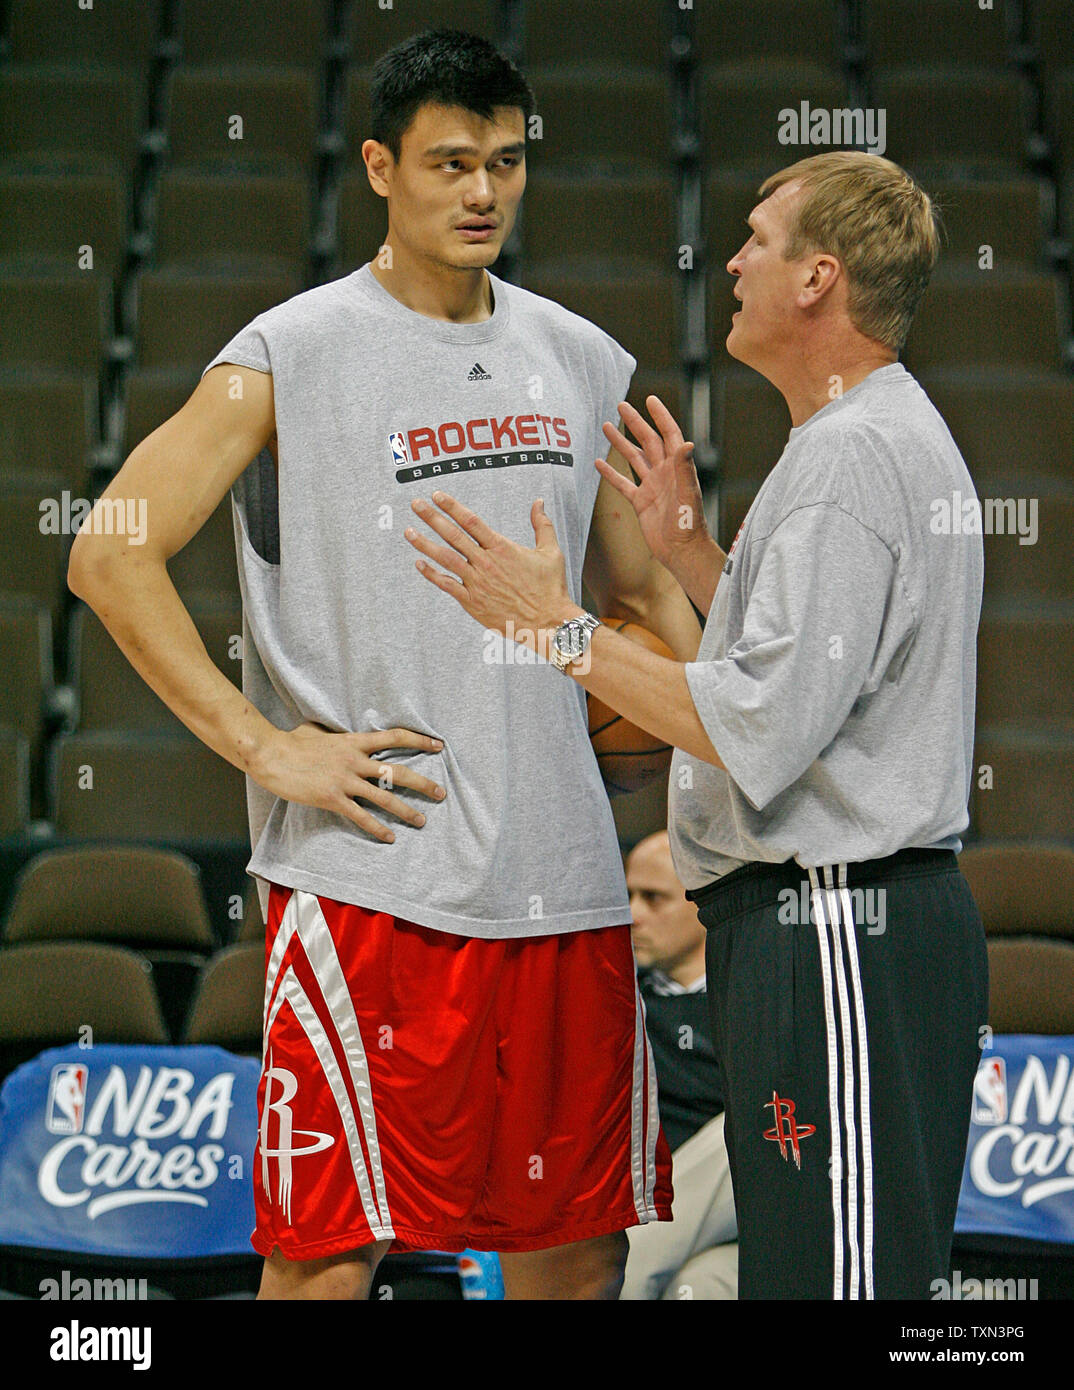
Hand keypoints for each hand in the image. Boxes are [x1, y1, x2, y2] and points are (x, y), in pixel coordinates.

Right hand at [251, 721, 446, 842]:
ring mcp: (344, 780)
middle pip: (397, 772)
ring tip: (422, 820)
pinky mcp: (332, 798)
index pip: (395, 737)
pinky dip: (377, 828)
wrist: (271, 755)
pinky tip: (390, 837)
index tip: (438, 745)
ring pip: (384, 798)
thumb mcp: (318, 730)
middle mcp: (354, 760)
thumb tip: (337, 733)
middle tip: (440, 793)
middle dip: (423, 783)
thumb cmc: (291, 741)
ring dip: (406, 810)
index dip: (419, 740)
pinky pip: (361, 816)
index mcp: (354, 741)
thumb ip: (335, 735)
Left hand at [405, 491, 572, 646]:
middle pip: (453, 535)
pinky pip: (447, 585)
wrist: (547, 622)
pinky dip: (431, 574)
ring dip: (425, 544)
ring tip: (408, 531)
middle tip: (416, 504)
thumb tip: (538, 502)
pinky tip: (419, 563)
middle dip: (432, 517)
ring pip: (445, 558)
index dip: (452, 506)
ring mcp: (477, 582)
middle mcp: (486, 563)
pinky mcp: (472, 602)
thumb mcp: (551, 551)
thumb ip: (542, 525)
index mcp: (502, 548)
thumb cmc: (551, 587)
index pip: (471, 521)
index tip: (437, 495)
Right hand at [598, 396, 710, 570]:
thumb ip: (685, 469)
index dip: (661, 416)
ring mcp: (652, 487)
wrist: (681, 551)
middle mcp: (664, 473)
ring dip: (621, 443)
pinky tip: (599, 463)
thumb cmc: (689, 525)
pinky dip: (611, 473)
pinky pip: (623, 484)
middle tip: (621, 405)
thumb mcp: (687, 494)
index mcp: (677, 468)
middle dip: (636, 423)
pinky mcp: (641, 503)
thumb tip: (687, 443)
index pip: (669, 435)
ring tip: (607, 426)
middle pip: (648, 441)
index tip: (650, 400)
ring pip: (634, 459)